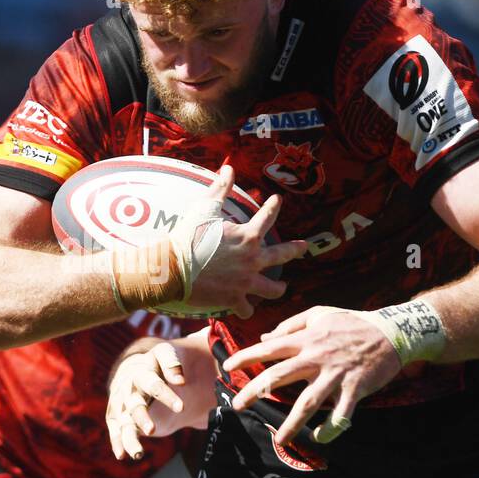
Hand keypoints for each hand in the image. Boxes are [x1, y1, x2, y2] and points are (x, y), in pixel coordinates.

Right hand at [106, 342, 189, 460]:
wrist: (136, 369)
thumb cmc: (156, 363)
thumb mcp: (165, 354)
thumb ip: (172, 363)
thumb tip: (180, 380)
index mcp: (140, 373)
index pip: (152, 384)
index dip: (165, 395)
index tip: (180, 408)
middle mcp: (127, 389)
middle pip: (134, 405)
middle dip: (142, 418)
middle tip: (152, 431)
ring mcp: (121, 404)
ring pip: (123, 422)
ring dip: (128, 438)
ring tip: (138, 454)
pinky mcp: (117, 417)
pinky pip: (116, 430)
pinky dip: (117, 442)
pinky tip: (121, 455)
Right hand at [183, 166, 307, 318]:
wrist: (174, 269)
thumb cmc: (188, 237)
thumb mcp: (204, 209)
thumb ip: (219, 189)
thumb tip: (228, 167)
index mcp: (248, 237)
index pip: (268, 217)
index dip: (273, 207)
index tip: (277, 200)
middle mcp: (253, 260)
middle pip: (282, 255)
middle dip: (295, 250)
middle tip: (304, 248)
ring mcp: (245, 282)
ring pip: (272, 289)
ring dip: (277, 288)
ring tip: (281, 288)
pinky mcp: (234, 299)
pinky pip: (246, 308)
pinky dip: (246, 309)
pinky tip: (246, 310)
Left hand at [223, 305, 402, 444]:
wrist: (392, 332)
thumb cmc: (352, 322)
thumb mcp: (319, 314)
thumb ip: (290, 325)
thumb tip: (265, 338)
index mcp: (306, 339)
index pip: (269, 349)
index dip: (246, 357)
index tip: (227, 368)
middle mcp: (317, 357)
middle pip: (279, 376)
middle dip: (255, 391)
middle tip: (238, 405)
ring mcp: (335, 375)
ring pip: (308, 402)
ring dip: (292, 423)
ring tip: (280, 439)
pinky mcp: (354, 389)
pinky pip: (340, 414)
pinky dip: (330, 429)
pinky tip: (319, 437)